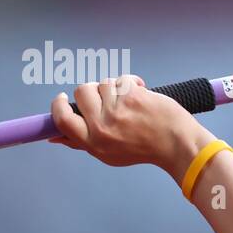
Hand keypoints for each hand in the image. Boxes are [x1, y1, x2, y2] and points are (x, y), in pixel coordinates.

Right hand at [49, 75, 210, 176]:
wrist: (178, 145)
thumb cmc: (145, 149)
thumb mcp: (109, 154)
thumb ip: (82, 142)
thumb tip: (54, 136)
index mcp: (93, 143)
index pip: (62, 119)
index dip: (58, 105)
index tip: (62, 98)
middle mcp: (102, 127)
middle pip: (81, 92)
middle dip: (93, 90)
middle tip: (108, 98)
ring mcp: (117, 110)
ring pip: (102, 83)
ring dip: (115, 87)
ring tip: (130, 101)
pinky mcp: (132, 96)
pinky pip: (122, 79)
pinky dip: (131, 82)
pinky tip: (141, 94)